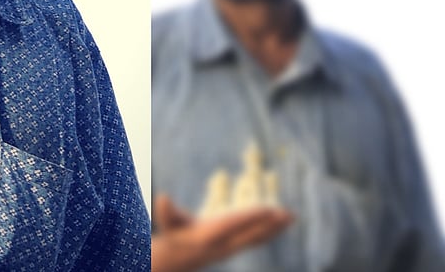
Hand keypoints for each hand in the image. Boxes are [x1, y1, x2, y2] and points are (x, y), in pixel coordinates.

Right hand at [151, 194, 292, 271]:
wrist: (177, 257)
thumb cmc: (173, 234)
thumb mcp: (167, 222)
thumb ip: (166, 212)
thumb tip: (163, 197)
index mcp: (209, 237)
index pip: (234, 225)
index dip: (251, 217)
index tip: (267, 209)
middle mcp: (223, 245)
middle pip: (251, 234)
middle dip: (269, 224)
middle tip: (288, 214)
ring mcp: (231, 248)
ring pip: (257, 238)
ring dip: (275, 228)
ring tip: (291, 217)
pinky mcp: (235, 246)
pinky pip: (255, 239)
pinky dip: (269, 232)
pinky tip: (280, 225)